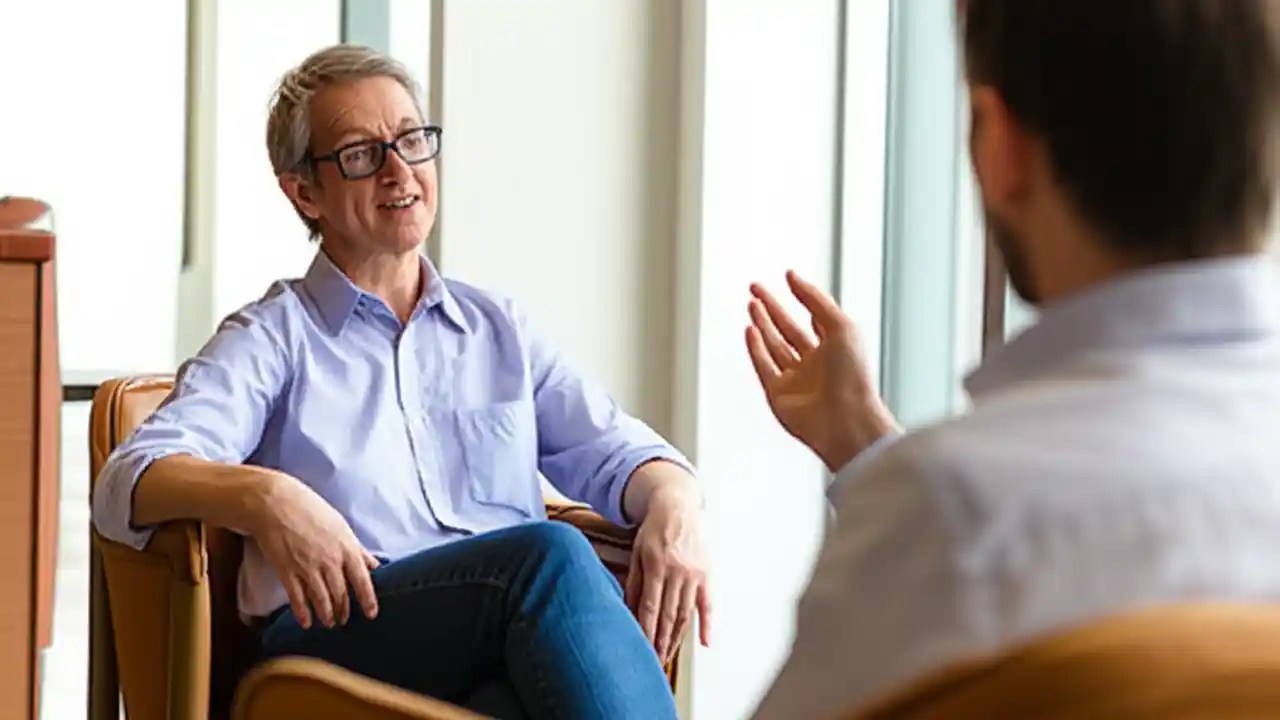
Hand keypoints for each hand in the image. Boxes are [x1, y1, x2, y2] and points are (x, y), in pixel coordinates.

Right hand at [248, 471, 380, 629]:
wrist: (275, 503)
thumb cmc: (310, 509)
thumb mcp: (341, 526)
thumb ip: (357, 549)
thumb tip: (373, 564)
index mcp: (347, 548)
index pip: (363, 581)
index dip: (368, 601)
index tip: (371, 614)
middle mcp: (330, 562)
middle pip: (341, 594)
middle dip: (344, 611)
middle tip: (344, 620)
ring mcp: (308, 568)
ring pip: (321, 600)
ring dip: (326, 615)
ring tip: (328, 623)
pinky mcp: (287, 572)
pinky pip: (298, 599)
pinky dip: (303, 613)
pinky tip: (306, 622)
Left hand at [625, 487, 709, 665]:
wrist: (679, 506)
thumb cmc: (655, 528)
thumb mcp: (638, 551)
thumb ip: (634, 580)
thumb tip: (627, 608)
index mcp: (657, 566)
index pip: (649, 607)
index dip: (645, 630)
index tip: (640, 649)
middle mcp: (677, 572)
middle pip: (668, 615)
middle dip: (660, 641)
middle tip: (653, 662)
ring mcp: (694, 575)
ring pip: (685, 614)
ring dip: (677, 638)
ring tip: (668, 657)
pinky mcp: (707, 575)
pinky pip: (707, 604)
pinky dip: (707, 624)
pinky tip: (705, 642)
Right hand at [745, 270, 899, 470]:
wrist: (844, 420)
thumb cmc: (852, 378)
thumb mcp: (840, 325)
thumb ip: (815, 299)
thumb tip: (793, 276)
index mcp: (836, 349)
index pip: (814, 318)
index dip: (801, 298)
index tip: (787, 280)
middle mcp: (815, 365)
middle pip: (788, 330)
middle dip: (772, 308)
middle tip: (756, 289)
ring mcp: (796, 381)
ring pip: (774, 347)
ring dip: (762, 324)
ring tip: (752, 304)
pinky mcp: (778, 395)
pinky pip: (763, 367)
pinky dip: (755, 348)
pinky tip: (749, 330)